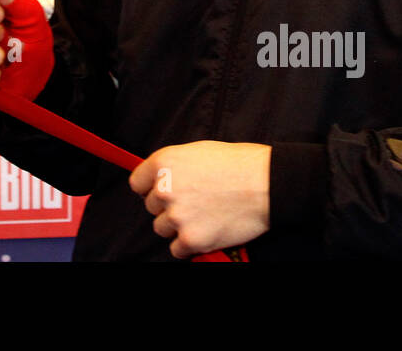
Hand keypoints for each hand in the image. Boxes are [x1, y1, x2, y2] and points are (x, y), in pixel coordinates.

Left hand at [129, 141, 270, 257]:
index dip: (150, 188)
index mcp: (163, 163)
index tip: (159, 192)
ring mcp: (177, 216)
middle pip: (151, 207)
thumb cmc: (237, 164)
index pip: (137, 183)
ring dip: (178, 226)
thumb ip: (173, 167)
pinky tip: (205, 231)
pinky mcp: (192, 239)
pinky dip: (189, 244)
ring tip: (202, 216)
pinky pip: (177, 249)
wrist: (265, 183)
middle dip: (169, 206)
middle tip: (193, 202)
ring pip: (162, 228)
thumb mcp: (197, 152)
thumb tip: (160, 180)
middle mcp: (164, 189)